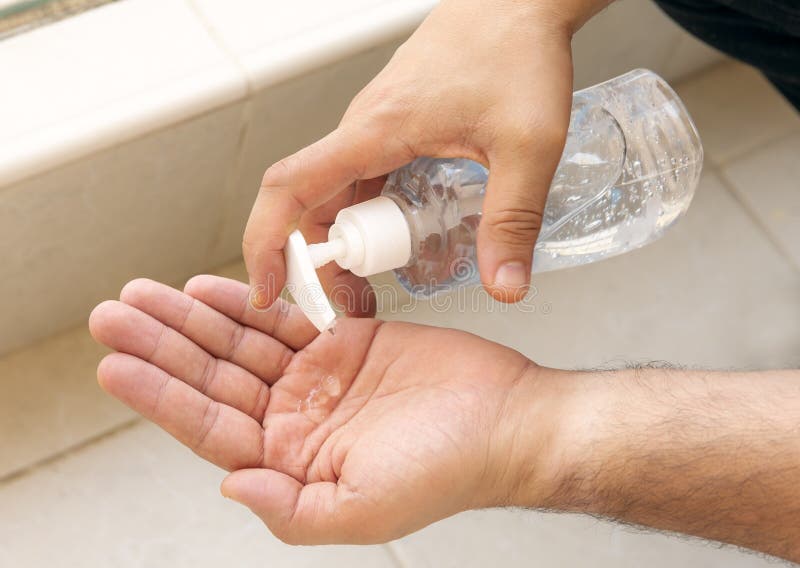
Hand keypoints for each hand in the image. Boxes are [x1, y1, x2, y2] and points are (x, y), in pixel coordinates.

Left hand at [88, 276, 565, 542]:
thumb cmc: (447, 471)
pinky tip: (213, 289)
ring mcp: (320, 377)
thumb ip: (292, 508)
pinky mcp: (348, 339)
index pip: (209, 425)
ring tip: (145, 295)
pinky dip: (250, 300)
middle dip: (162, 344)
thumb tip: (230, 484)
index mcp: (293, 461)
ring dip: (193, 317)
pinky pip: (289, 315)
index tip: (116, 364)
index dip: (160, 394)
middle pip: (214, 376)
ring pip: (242, 341)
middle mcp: (298, 418)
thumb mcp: (364, 510)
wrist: (507, 420)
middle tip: (113, 315)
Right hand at [243, 0, 596, 311]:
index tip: (270, 290)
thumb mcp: (528, 145)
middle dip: (317, 262)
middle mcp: (363, 129)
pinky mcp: (394, 126)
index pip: (290, 187)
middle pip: (308, 203)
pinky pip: (361, 179)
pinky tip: (400, 236)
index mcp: (376, 130)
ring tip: (377, 284)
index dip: (266, 242)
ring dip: (346, 243)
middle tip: (352, 307)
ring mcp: (375, 127)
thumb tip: (505, 287)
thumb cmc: (518, 49)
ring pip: (336, 193)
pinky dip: (367, 217)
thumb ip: (514, 219)